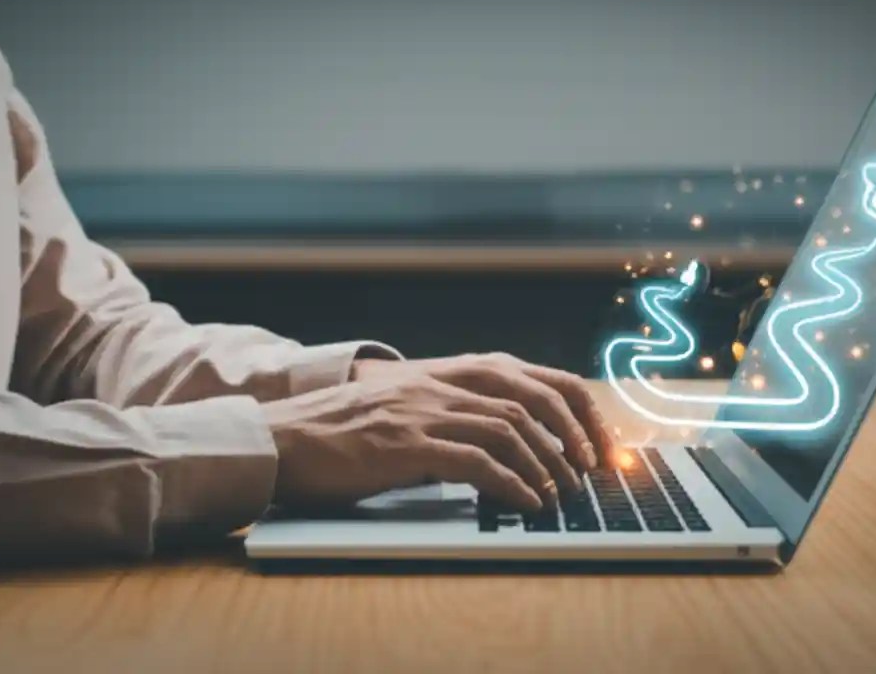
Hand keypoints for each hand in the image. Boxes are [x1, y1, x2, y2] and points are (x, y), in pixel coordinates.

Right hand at [264, 356, 609, 512]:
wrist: (281, 437)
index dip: (571, 403)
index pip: (527, 374)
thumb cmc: (339, 432)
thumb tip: (496, 448)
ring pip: (510, 429)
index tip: (594, 436)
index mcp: (442, 373)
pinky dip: (512, 483)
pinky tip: (527, 502)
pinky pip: (476, 461)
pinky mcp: (405, 444)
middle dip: (572, 434)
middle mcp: (439, 383)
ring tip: (564, 493)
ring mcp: (422, 410)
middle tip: (592, 469)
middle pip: (530, 397)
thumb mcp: (401, 409)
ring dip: (547, 464)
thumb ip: (446, 415)